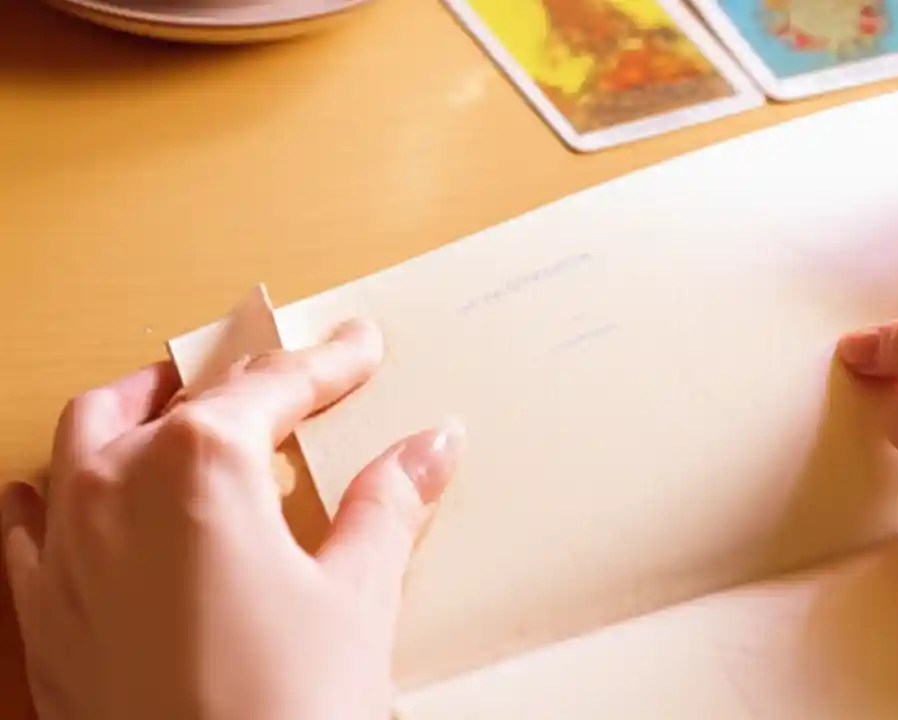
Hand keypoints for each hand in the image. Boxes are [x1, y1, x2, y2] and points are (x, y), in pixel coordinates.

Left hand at [1, 320, 463, 719]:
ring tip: (183, 411)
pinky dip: (63, 488)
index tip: (356, 345)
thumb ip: (388, 505)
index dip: (326, 362)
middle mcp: (114, 490)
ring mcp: (64, 552)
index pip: (274, 386)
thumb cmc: (283, 715)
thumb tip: (431, 445)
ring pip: (86, 437)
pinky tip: (85, 496)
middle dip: (232, 377)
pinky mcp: (43, 613)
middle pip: (173, 397)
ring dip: (139, 410)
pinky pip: (30, 520)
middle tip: (283, 377)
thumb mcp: (357, 598)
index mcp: (200, 468)